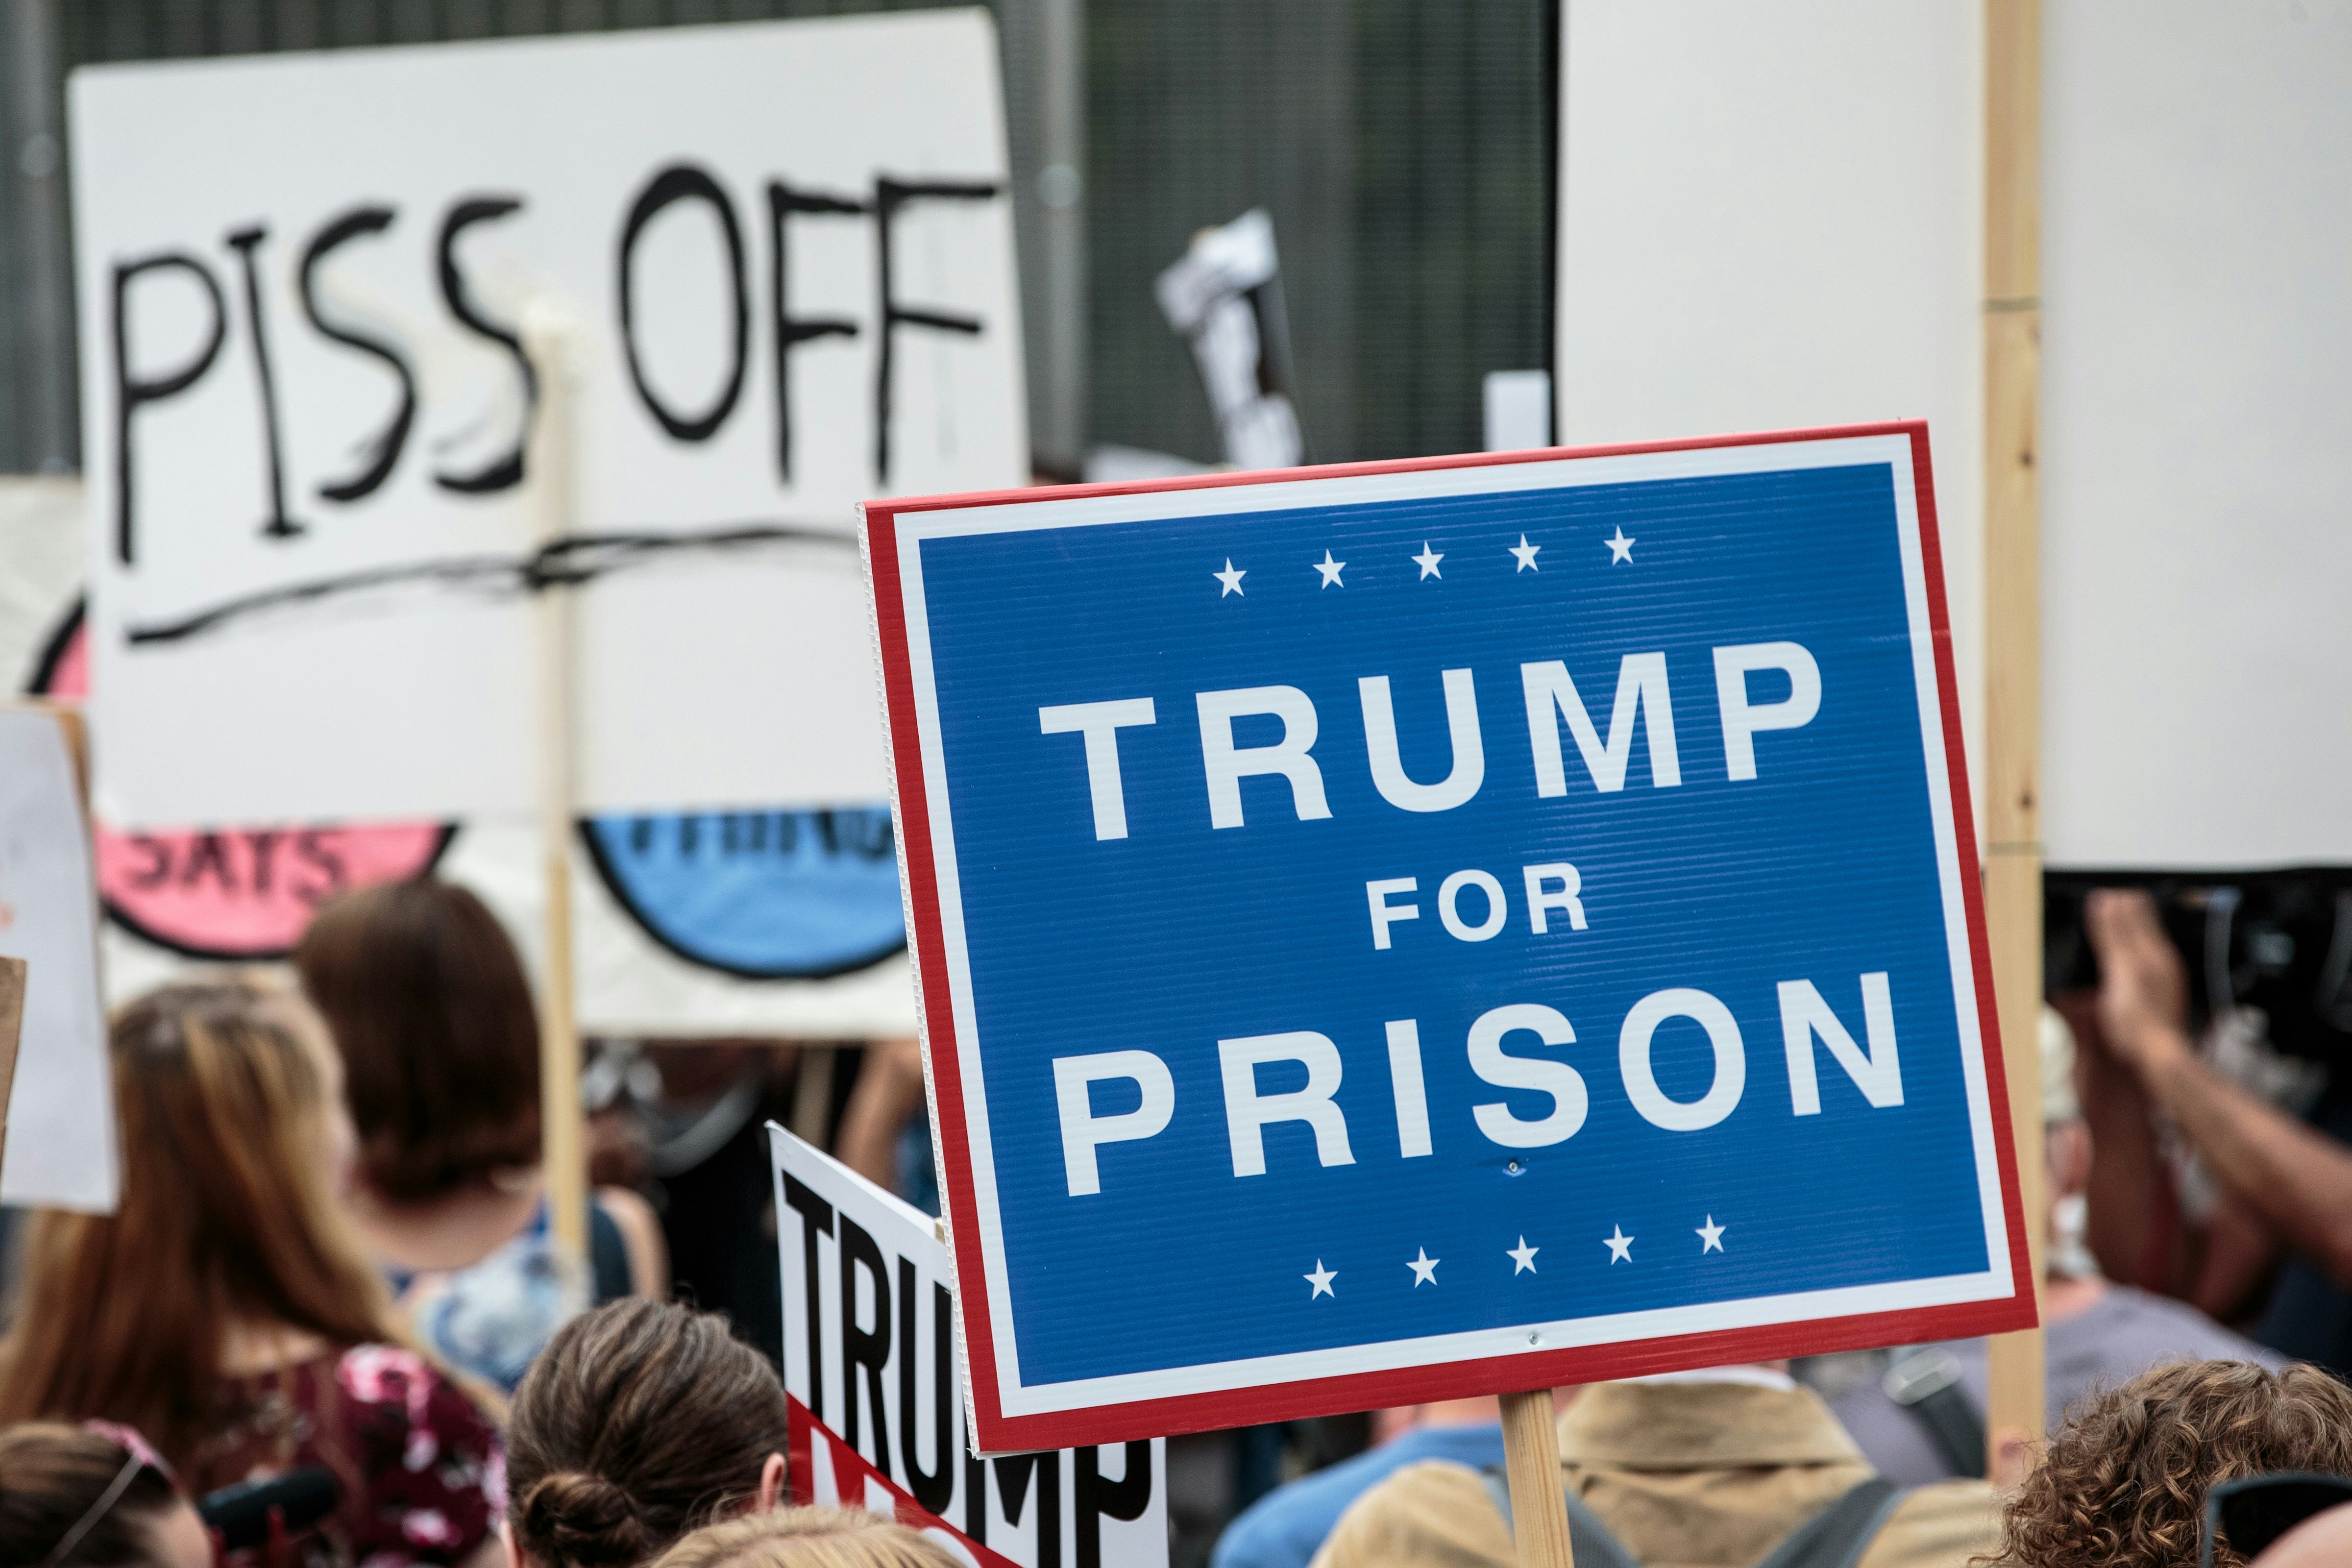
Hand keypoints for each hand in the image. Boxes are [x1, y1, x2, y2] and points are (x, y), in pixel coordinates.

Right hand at [2084, 889, 2190, 1070]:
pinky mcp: (2163, 988)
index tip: (2098, 896)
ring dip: (2127, 927)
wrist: (2158, 1053)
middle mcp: (2162, 959)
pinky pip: (2149, 955)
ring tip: (2109, 924)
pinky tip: (2126, 955)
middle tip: (2102, 904)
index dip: (2115, 901)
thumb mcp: (2119, 972)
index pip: (2135, 911)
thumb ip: (2111, 936)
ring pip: (2147, 938)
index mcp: (2152, 951)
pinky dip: (2133, 946)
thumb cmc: (2137, 1019)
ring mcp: (2165, 974)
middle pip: (2144, 922)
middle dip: (2122, 910)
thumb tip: (2104, 902)